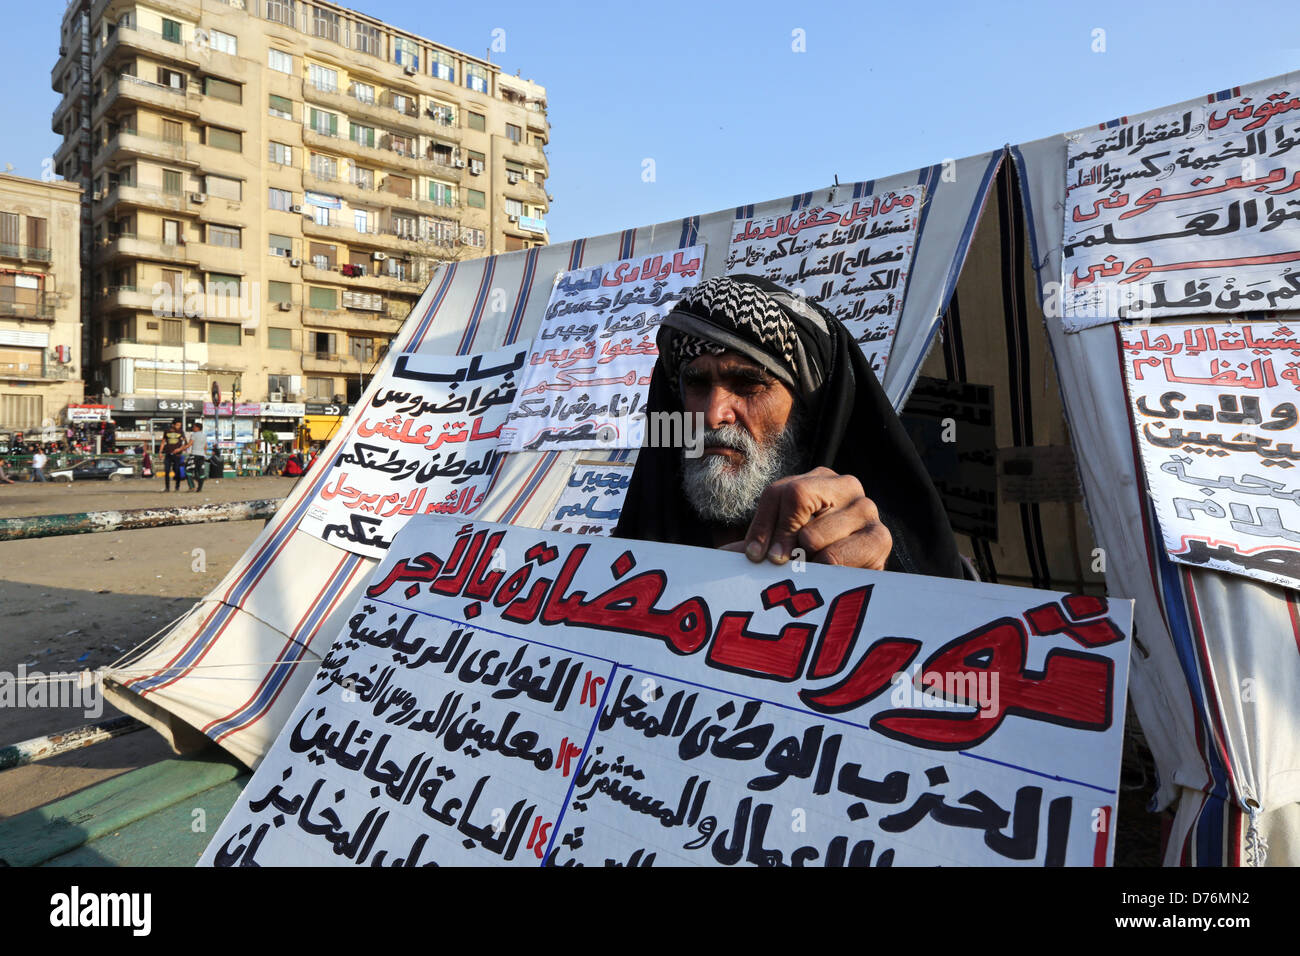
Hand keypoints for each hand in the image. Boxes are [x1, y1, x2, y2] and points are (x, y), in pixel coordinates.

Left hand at [740, 466, 891, 569]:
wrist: (855, 584)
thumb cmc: (812, 561)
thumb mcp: (781, 547)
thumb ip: (754, 546)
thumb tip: (719, 554)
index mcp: (819, 480)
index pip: (778, 492)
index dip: (762, 526)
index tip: (754, 556)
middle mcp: (846, 485)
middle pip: (797, 498)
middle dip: (782, 540)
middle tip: (780, 564)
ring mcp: (866, 508)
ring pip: (813, 534)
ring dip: (803, 560)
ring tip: (810, 569)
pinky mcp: (879, 538)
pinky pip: (835, 557)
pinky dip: (823, 572)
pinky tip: (827, 576)